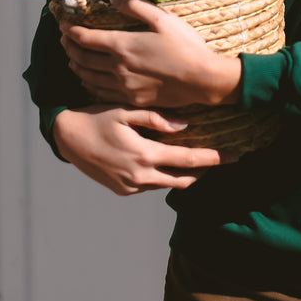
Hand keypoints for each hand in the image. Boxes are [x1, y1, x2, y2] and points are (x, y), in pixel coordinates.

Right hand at [52, 105, 233, 194]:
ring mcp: (131, 186)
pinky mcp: (123, 190)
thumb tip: (184, 125)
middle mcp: (140, 176)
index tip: (234, 156)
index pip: (189, 160)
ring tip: (203, 162)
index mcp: (145, 154)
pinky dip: (164, 176)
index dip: (214, 159)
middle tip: (226, 161)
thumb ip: (156, 118)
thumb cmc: (97, 117)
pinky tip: (170, 164)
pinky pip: (151, 185)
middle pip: (184, 179)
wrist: (67, 137)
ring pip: (169, 184)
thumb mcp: (125, 110)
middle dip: (207, 171)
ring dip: (186, 174)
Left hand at [60, 0, 242, 108]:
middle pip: (83, 59)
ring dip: (77, 67)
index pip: (86, 39)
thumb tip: (113, 0)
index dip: (71, 31)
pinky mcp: (132, 99)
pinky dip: (90, 85)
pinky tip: (89, 81)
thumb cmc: (185, 46)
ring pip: (89, 78)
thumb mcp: (162, 18)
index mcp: (123, 46)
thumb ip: (135, 7)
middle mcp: (118, 68)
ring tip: (72, 60)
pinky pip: (102, 93)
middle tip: (64, 40)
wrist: (202, 79)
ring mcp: (124, 86)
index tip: (64, 25)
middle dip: (69, 48)